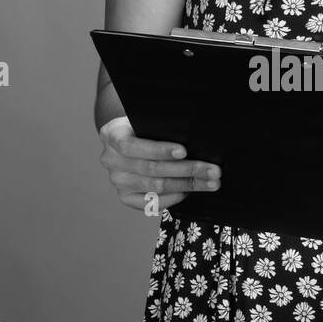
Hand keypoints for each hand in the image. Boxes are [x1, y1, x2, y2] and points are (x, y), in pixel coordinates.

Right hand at [98, 115, 220, 212]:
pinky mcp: (125, 197)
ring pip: (156, 187)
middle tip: (212, 170)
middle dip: (187, 170)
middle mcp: (110, 160)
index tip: (184, 151)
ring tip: (210, 182)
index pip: (132, 146)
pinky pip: (151, 203)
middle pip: (151, 169)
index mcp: (111, 135)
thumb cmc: (144, 126)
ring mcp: (117, 181)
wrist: (129, 138)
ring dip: (187, 185)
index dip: (159, 150)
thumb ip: (162, 124)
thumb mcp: (147, 118)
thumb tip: (194, 133)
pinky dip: (173, 198)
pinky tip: (189, 191)